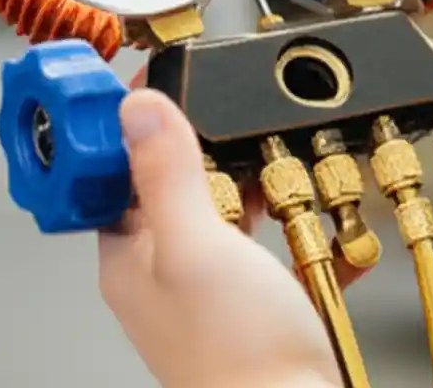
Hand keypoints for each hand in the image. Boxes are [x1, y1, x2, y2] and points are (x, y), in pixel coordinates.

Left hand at [98, 86, 364, 387]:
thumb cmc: (240, 355)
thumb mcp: (199, 245)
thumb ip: (167, 174)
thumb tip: (139, 108)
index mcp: (132, 255)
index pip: (110, 169)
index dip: (126, 120)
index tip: (153, 78)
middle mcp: (164, 271)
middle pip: (172, 184)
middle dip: (204, 144)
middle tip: (230, 107)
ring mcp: (211, 289)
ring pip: (225, 211)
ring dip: (253, 179)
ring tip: (282, 153)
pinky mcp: (256, 303)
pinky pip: (272, 247)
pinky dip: (295, 225)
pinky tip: (322, 218)